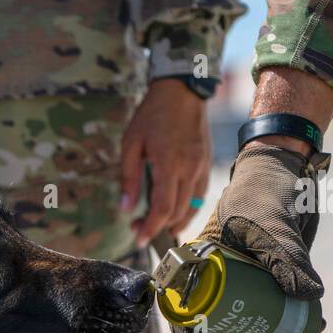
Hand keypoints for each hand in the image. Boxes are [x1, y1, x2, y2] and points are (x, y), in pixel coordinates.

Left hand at [119, 78, 210, 247]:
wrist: (182, 91)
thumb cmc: (152, 115)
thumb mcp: (131, 143)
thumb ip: (128, 178)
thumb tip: (126, 209)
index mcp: (169, 164)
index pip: (162, 208)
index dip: (151, 229)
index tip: (138, 241)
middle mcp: (190, 169)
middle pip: (178, 213)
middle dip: (158, 227)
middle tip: (138, 229)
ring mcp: (201, 167)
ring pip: (192, 208)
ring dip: (174, 222)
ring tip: (155, 226)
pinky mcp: (206, 164)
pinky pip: (199, 195)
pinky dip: (187, 209)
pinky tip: (173, 212)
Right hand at [171, 141, 327, 332]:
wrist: (290, 172)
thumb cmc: (264, 190)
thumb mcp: (270, 223)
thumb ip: (285, 258)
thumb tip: (309, 298)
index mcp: (196, 265)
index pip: (182, 306)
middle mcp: (215, 279)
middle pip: (213, 327)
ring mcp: (243, 284)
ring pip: (243, 328)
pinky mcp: (270, 285)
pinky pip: (275, 313)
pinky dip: (290, 327)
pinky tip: (310, 332)